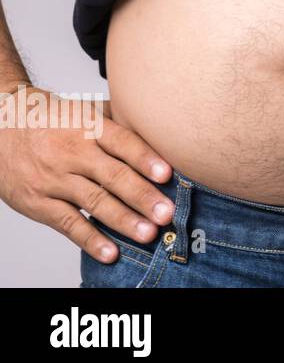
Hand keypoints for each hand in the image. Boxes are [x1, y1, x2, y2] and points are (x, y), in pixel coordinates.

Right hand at [0, 86, 173, 263]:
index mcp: (87, 127)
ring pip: (93, 202)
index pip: (121, 142)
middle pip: (112, 176)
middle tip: (167, 214)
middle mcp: (72, 153)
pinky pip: (67, 223)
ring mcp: (54, 179)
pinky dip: (90, 239)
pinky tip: (110, 252)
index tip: (167, 175)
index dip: (144, 159)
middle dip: (142, 197)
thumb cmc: (52, 120)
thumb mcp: (83, 110)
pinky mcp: (38, 203)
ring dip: (123, 220)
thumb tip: (160, 128)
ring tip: (148, 233)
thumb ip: (118, 120)